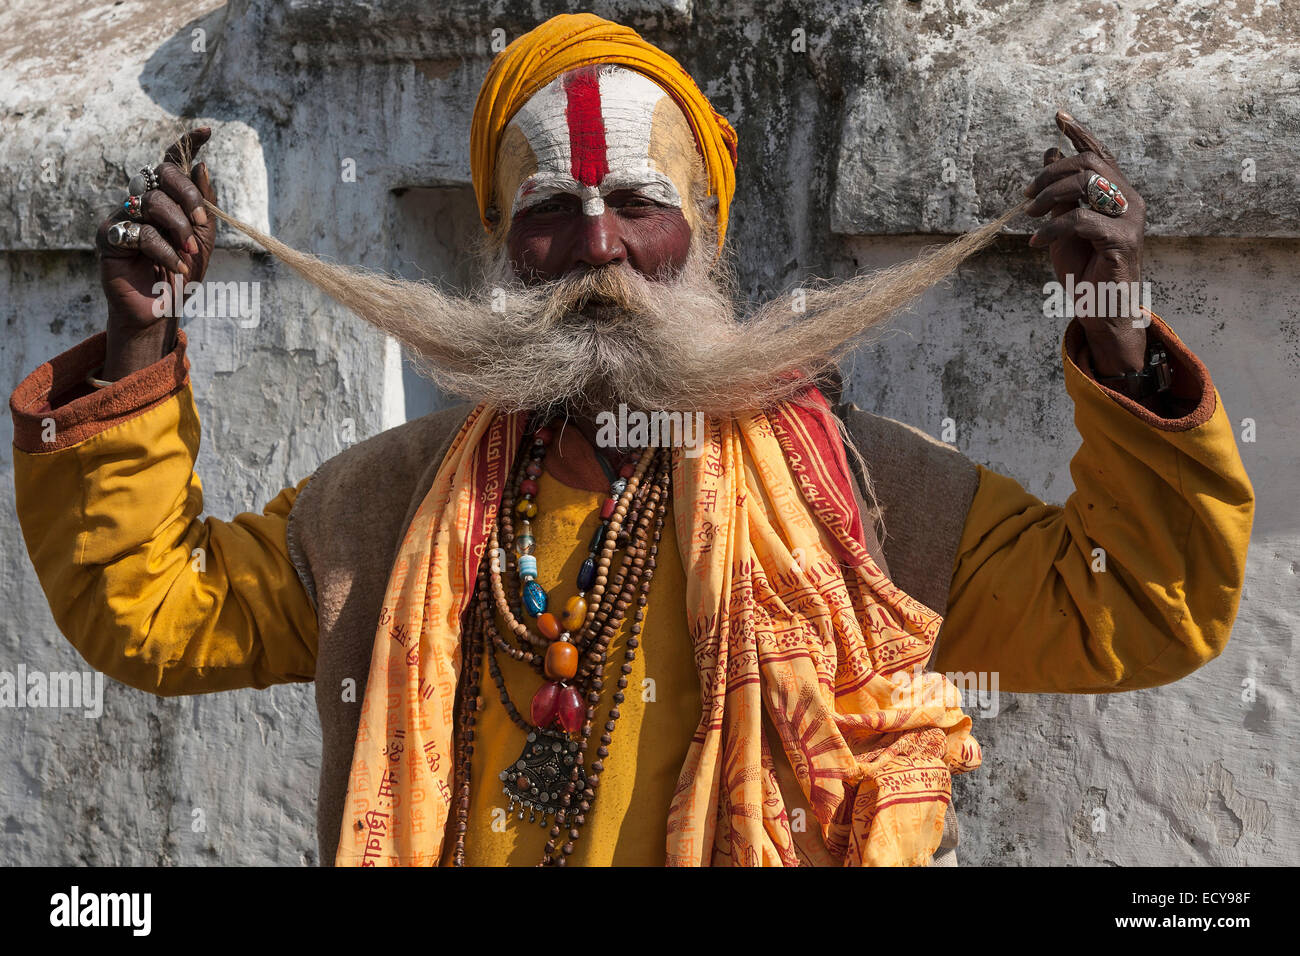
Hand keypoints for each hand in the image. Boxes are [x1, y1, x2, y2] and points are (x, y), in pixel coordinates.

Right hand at [96, 128, 216, 378]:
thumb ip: (205, 206)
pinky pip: (139, 232)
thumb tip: (201, 165)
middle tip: (201, 223)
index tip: (207, 132)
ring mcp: (123, 216)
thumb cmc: (182, 274)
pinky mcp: (108, 237)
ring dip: (178, 229)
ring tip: (189, 254)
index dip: (187, 145)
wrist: (163, 310)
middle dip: (188, 198)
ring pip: (151, 202)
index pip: (171, 164)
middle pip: (162, 176)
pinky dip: (163, 250)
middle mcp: (141, 201)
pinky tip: (175, 266)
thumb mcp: (204, 241)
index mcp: (166, 200)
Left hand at [1023, 111, 1147, 377]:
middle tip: (1027, 195)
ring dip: (1050, 195)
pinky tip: (1036, 242)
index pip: (1100, 153)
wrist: (1100, 309)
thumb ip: (1061, 193)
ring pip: (1088, 184)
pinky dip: (1051, 228)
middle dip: (1052, 172)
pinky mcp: (1122, 239)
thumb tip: (1051, 152)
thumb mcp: (1064, 225)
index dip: (1079, 133)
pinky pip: (1081, 219)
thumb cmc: (1084, 269)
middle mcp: (1131, 199)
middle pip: (1090, 163)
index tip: (1057, 116)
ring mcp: (1130, 218)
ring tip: (1030, 215)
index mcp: (1118, 192)